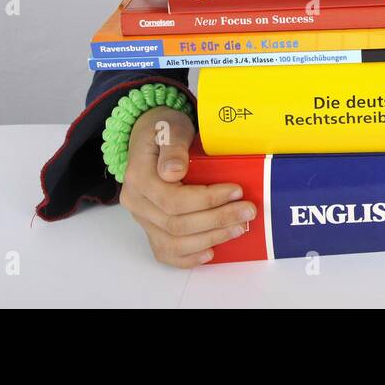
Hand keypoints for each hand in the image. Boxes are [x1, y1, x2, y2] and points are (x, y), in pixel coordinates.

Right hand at [118, 106, 256, 266]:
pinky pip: (164, 251)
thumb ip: (172, 147)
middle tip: (248, 211)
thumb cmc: (164, 129)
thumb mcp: (170, 127)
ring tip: (238, 228)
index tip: (236, 190)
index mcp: (139, 177)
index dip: (208, 199)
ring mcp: (142, 218)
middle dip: (217, 220)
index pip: (174, 200)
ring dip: (209, 238)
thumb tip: (173, 171)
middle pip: (177, 224)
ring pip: (172, 242)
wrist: (151, 136)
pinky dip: (187, 257)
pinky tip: (210, 252)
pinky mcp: (151, 227)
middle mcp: (137, 202)